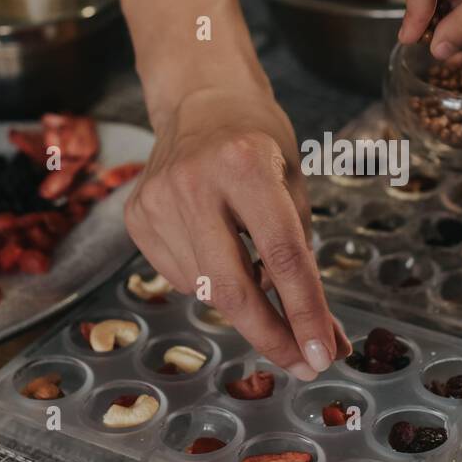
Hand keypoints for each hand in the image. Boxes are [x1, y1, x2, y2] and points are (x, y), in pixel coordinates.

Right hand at [127, 85, 350, 378]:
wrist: (201, 99)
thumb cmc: (259, 142)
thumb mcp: (294, 185)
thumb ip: (303, 258)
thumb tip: (324, 335)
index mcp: (245, 164)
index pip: (282, 255)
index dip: (305, 313)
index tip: (324, 353)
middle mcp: (194, 182)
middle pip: (232, 288)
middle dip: (271, 335)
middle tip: (303, 362)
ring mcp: (157, 201)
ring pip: (205, 290)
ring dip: (245, 308)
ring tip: (265, 286)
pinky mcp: (137, 217)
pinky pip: (182, 278)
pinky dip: (211, 282)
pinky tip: (220, 252)